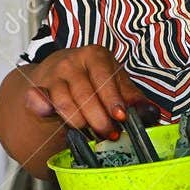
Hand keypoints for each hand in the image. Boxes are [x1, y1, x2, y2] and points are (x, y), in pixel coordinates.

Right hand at [22, 45, 152, 138]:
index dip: (112, 98)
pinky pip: (38, 100)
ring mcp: (52, 74)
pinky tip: (48, 113)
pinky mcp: (37, 88)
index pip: (104, 77)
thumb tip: (152, 113)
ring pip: (64, 102)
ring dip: (78, 121)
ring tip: (90, 132)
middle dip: (98, 117)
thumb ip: (133, 98)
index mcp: (96, 55)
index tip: (120, 117)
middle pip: (84, 93)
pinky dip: (42, 106)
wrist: (59, 72)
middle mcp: (72, 61)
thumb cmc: (94, 79)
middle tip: (108, 133)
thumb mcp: (116, 82)